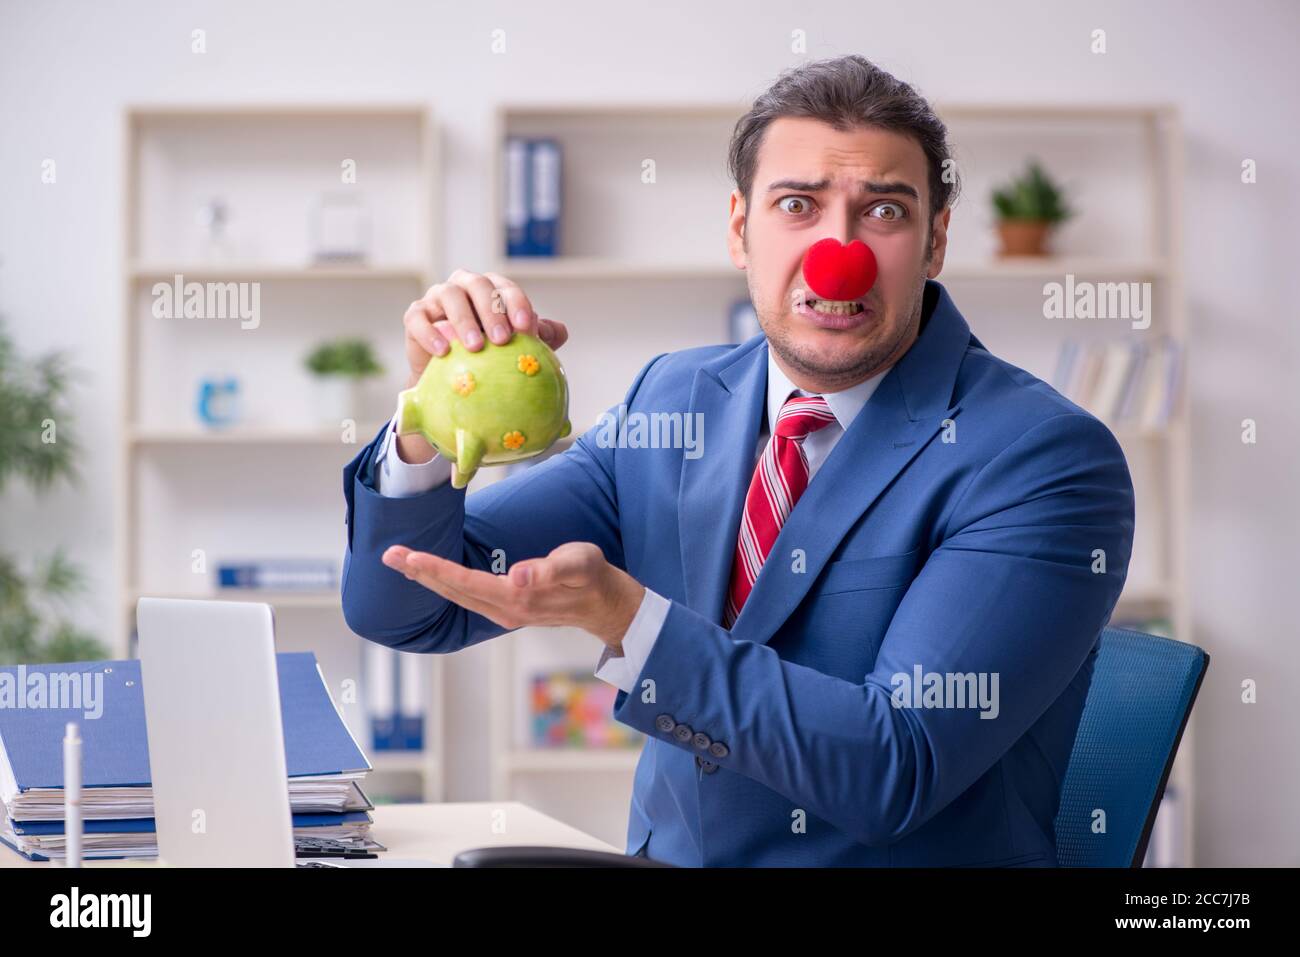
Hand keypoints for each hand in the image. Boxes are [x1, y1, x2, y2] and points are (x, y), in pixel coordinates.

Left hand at [381, 542, 644, 648]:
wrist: (606, 606)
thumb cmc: (593, 579)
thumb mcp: (579, 566)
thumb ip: (550, 570)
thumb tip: (519, 576)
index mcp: (517, 598)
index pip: (465, 582)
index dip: (435, 569)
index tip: (409, 556)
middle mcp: (504, 609)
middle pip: (452, 591)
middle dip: (419, 574)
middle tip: (389, 554)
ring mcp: (504, 612)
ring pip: (456, 596)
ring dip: (427, 580)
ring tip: (402, 563)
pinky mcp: (507, 608)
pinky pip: (466, 597)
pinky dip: (445, 586)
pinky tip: (433, 577)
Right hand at [403, 268, 569, 385]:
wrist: (449, 380)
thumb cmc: (489, 358)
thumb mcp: (516, 347)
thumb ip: (540, 336)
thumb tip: (560, 332)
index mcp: (491, 289)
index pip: (506, 287)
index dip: (517, 303)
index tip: (527, 327)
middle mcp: (464, 286)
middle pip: (479, 285)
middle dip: (493, 311)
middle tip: (502, 339)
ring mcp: (437, 298)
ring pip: (450, 295)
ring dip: (464, 319)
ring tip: (475, 347)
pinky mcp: (415, 316)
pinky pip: (418, 318)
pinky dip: (430, 332)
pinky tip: (444, 351)